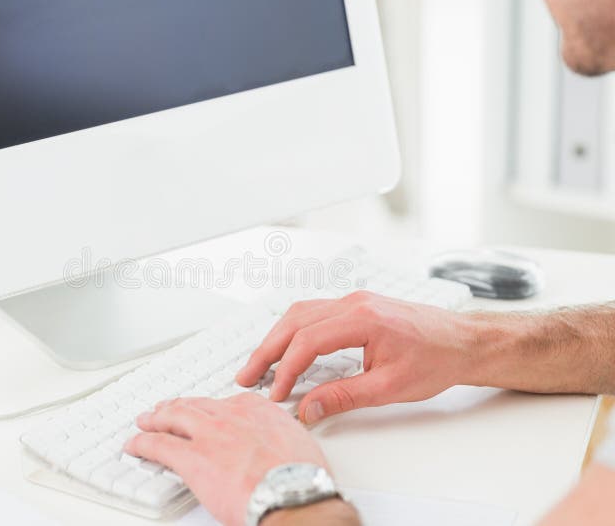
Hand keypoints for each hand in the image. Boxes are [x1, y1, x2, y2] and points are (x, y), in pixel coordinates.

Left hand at [125, 394, 329, 525]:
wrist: (292, 494)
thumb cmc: (300, 477)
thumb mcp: (297, 443)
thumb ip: (279, 436)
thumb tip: (278, 448)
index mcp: (256, 410)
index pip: (225, 402)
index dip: (208, 407)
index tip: (204, 409)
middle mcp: (229, 415)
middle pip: (194, 406)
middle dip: (176, 407)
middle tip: (164, 409)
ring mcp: (208, 434)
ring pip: (172, 419)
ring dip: (155, 419)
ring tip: (145, 421)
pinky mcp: (191, 458)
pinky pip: (158, 446)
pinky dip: (142, 443)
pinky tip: (135, 445)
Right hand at [236, 291, 480, 423]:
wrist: (463, 341)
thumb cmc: (436, 359)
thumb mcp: (390, 387)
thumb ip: (344, 396)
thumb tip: (308, 407)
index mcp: (363, 318)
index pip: (308, 341)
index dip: (286, 369)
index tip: (275, 393)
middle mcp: (354, 303)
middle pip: (295, 321)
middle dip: (267, 350)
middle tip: (247, 376)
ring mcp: (354, 301)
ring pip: (301, 313)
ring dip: (277, 339)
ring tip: (259, 364)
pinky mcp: (356, 306)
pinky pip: (314, 313)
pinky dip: (293, 332)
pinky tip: (286, 349)